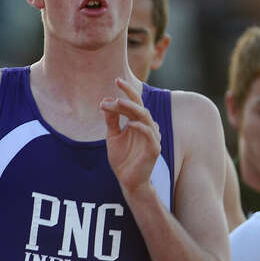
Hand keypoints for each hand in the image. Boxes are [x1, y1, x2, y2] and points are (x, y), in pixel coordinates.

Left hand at [101, 78, 160, 192]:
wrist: (128, 180)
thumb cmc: (122, 158)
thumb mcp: (112, 136)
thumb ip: (111, 120)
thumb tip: (105, 101)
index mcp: (138, 123)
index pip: (135, 102)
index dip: (127, 91)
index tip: (116, 79)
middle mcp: (147, 127)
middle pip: (140, 107)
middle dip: (128, 95)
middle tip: (117, 85)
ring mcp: (153, 137)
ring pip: (145, 117)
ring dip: (131, 109)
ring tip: (118, 102)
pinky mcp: (154, 149)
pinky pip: (150, 135)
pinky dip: (140, 127)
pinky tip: (128, 124)